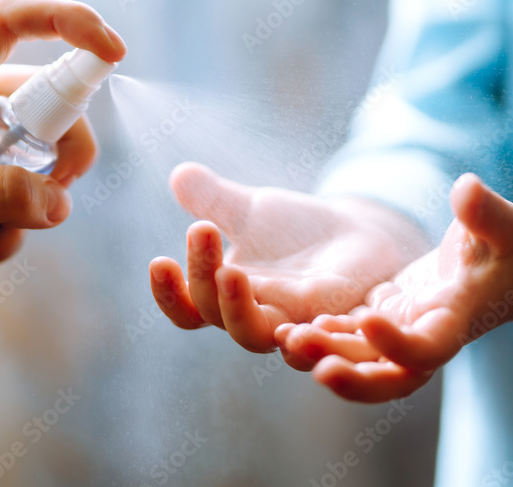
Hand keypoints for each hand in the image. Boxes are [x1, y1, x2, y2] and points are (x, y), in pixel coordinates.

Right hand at [148, 163, 430, 355]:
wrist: (354, 235)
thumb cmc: (294, 229)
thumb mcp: (251, 209)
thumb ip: (214, 200)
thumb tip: (179, 174)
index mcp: (226, 296)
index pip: (187, 308)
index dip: (169, 293)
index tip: (158, 261)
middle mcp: (255, 316)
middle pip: (217, 317)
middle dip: (203, 278)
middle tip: (201, 230)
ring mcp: (293, 322)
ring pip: (257, 335)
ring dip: (239, 310)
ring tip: (231, 273)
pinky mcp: (333, 319)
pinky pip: (315, 338)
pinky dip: (303, 334)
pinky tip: (293, 318)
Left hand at [277, 173, 512, 402]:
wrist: (500, 269)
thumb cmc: (504, 245)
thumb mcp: (502, 226)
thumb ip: (485, 212)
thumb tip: (466, 188)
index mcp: (456, 321)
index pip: (428, 348)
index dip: (398, 343)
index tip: (367, 319)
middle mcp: (426, 339)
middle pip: (389, 377)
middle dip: (353, 376)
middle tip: (314, 363)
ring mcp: (402, 335)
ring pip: (362, 362)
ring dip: (327, 356)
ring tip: (289, 339)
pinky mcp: (384, 322)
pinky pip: (350, 341)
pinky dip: (325, 338)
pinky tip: (291, 326)